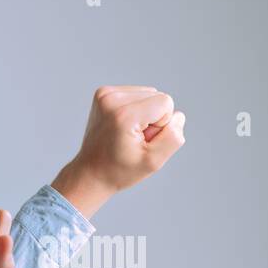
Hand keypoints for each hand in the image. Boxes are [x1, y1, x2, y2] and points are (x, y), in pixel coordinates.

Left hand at [52, 85, 185, 218]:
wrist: (90, 173)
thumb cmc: (120, 170)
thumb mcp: (153, 161)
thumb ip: (173, 136)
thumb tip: (178, 115)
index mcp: (123, 114)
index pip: (166, 103)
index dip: (161, 125)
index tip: (141, 140)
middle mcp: (111, 99)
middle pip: (158, 96)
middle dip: (153, 119)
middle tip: (132, 139)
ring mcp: (104, 95)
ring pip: (149, 94)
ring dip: (144, 115)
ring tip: (126, 134)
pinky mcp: (103, 94)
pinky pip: (137, 94)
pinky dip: (135, 110)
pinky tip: (121, 126)